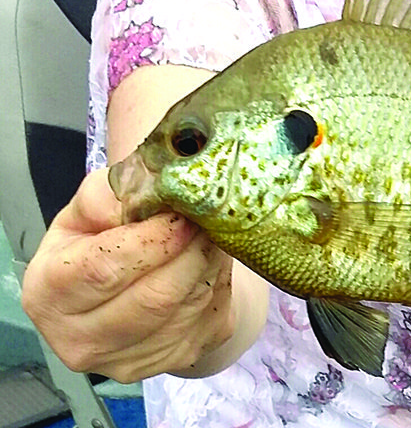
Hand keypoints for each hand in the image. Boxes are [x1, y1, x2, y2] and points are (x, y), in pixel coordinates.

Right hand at [21, 169, 234, 382]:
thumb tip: (146, 194)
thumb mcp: (91, 204)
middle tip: (205, 216)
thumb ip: (109, 194)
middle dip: (189, 249)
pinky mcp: (170, 362)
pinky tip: (208, 260)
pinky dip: (217, 281)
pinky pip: (208, 317)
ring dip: (207, 262)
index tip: (179, 213)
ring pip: (187, 307)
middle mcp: (79, 340)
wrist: (131, 281)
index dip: (149, 240)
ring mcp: (126, 361)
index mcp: (47, 293)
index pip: (102, 270)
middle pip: (153, 298)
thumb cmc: (103, 236)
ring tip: (207, 231)